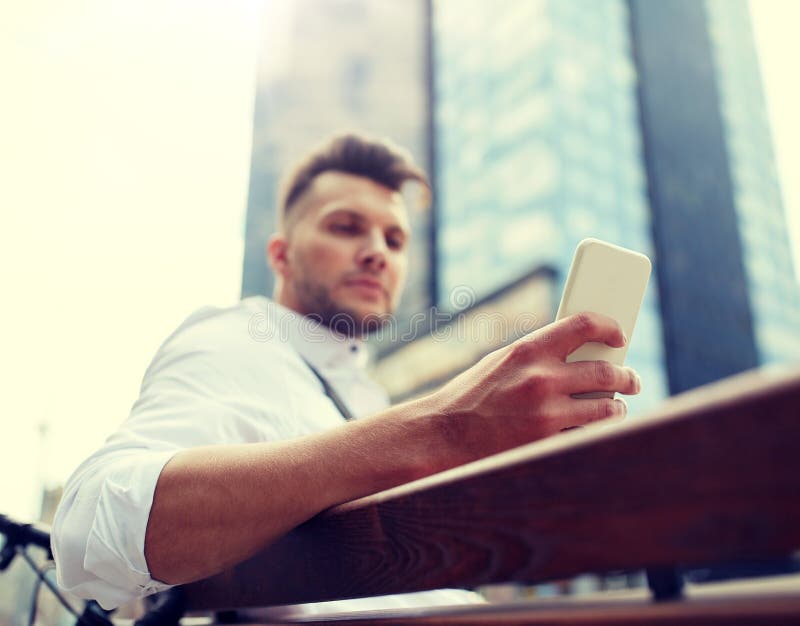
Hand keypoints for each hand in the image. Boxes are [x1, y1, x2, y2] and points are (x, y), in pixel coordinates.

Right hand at [429, 311, 640, 461]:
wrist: (443, 435)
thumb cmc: (471, 397)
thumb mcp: (501, 363)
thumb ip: (537, 357)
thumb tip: (577, 355)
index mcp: (528, 349)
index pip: (583, 325)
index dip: (609, 327)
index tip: (619, 336)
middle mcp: (541, 378)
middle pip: (605, 371)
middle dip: (626, 377)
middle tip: (631, 380)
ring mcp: (547, 413)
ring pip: (605, 407)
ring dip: (616, 407)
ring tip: (617, 407)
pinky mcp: (547, 442)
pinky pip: (586, 433)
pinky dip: (593, 431)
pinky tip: (591, 429)